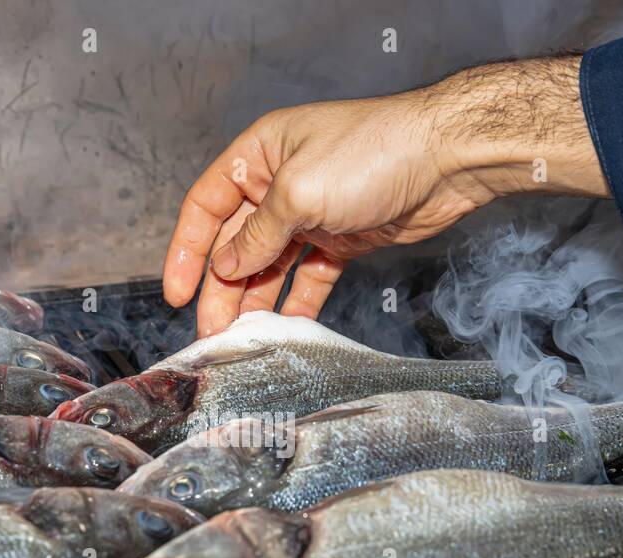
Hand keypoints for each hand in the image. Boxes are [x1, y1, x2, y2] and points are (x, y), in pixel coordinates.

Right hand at [162, 56, 608, 336]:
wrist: (445, 162)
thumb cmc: (371, 153)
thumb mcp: (299, 191)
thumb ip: (258, 234)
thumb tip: (226, 267)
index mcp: (260, 155)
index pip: (206, 204)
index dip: (187, 250)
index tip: (177, 292)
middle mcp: (279, 184)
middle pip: (235, 243)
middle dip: (220, 288)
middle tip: (210, 333)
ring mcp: (312, 214)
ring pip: (270, 265)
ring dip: (253, 301)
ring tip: (241, 340)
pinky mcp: (341, 240)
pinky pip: (307, 277)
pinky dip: (295, 302)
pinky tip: (283, 329)